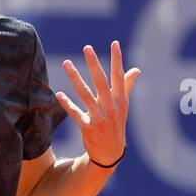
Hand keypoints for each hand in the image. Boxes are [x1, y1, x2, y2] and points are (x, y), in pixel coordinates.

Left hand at [55, 41, 140, 166]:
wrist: (110, 153)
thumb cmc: (116, 125)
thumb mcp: (123, 106)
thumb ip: (127, 86)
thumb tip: (136, 70)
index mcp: (121, 100)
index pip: (119, 76)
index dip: (117, 59)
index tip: (115, 43)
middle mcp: (111, 107)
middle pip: (101, 81)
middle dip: (94, 63)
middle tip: (87, 48)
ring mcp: (99, 117)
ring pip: (85, 93)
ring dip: (75, 77)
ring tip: (67, 63)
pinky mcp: (88, 127)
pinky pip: (75, 112)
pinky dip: (67, 103)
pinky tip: (59, 94)